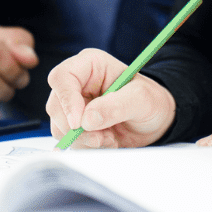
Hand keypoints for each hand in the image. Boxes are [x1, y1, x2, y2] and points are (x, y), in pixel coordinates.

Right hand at [45, 48, 174, 148]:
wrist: (155, 121)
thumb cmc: (150, 101)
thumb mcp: (141, 99)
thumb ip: (116, 106)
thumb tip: (86, 119)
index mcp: (90, 64)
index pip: (62, 77)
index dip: (66, 100)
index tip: (79, 123)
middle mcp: (77, 83)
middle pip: (56, 105)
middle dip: (77, 128)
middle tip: (102, 137)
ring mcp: (74, 105)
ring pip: (59, 126)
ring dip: (84, 139)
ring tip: (110, 137)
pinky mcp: (75, 125)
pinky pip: (68, 140)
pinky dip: (87, 146)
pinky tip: (106, 141)